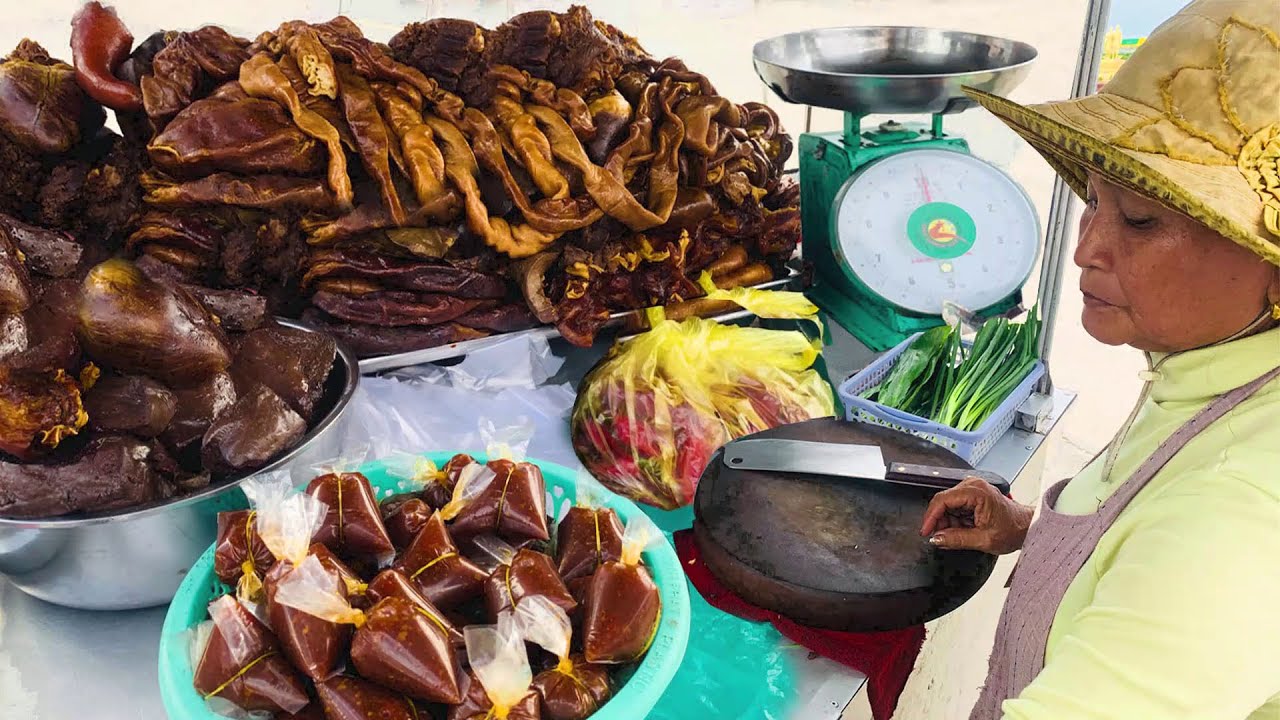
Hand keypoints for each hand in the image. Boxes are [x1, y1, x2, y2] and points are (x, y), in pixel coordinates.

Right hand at [919, 477, 1033, 553]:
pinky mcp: (972, 494)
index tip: (926, 532)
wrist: (1026, 527)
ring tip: (961, 534)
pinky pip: (954, 506)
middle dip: (940, 522)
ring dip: (948, 522)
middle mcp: (973, 486)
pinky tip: (964, 528)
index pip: (943, 500)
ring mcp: (972, 488)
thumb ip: (957, 539)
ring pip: (947, 505)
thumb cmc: (1013, 530)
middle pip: (943, 502)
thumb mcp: (983, 540)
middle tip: (942, 538)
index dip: (931, 517)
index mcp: (977, 492)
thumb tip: (936, 539)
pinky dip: (955, 520)